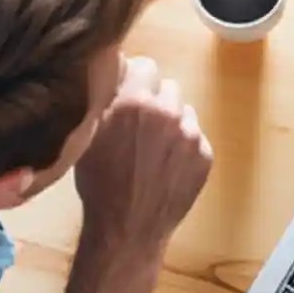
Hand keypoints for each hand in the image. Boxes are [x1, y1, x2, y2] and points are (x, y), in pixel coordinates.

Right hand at [75, 56, 213, 246]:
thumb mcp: (88, 134)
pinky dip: (184, 146)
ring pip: (184, 112)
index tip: (129, 91)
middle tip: (139, 124)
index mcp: (134, 102)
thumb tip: (115, 68)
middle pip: (168, 87)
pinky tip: (166, 165)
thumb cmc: (99, 183)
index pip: (146, 65)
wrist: (127, 227)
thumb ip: (104, 98)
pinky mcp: (205, 155)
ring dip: (171, 122)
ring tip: (152, 148)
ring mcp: (191, 135)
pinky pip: (196, 137)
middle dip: (155, 99)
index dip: (136, 78)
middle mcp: (167, 112)